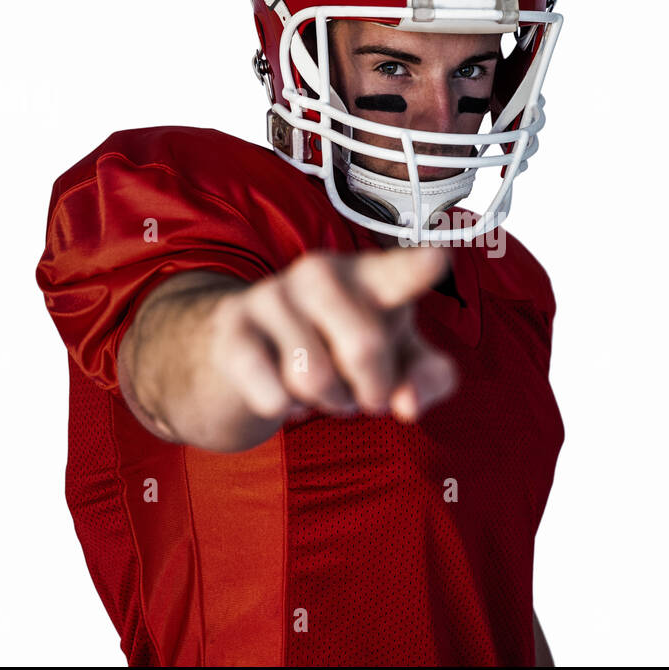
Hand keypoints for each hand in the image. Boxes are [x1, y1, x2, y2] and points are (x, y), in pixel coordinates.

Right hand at [123, 243, 459, 452]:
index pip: (399, 270)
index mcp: (369, 275)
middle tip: (364, 393)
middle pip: (364, 347)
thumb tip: (410, 404)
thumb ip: (427, 379)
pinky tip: (280, 393)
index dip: (416, 269)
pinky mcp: (233, 328)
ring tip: (321, 390)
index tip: (435, 260)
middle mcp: (321, 272)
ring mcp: (273, 295)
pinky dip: (284, 409)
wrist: (240, 357)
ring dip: (325, 401)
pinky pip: (271, 391)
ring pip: (315, 377)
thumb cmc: (334, 352)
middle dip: (371, 390)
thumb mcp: (395, 363)